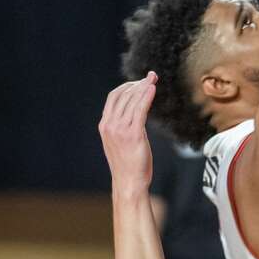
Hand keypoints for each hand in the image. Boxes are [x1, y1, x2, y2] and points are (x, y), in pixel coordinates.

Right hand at [99, 73, 157, 188]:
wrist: (128, 182)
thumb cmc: (128, 164)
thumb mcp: (121, 141)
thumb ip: (125, 125)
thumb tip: (138, 111)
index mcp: (105, 125)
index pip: (113, 97)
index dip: (127, 86)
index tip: (140, 81)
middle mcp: (110, 125)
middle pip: (123, 95)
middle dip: (137, 83)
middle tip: (151, 77)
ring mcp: (120, 129)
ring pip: (132, 100)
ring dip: (143, 87)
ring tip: (153, 79)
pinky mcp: (132, 134)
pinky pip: (139, 110)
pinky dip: (146, 96)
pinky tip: (152, 89)